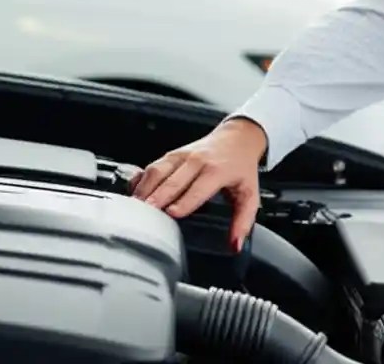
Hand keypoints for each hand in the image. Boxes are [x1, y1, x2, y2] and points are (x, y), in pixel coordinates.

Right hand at [130, 116, 267, 251]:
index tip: (172, 214)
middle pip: (171, 181)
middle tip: (145, 217)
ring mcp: (180, 156)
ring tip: (135, 209)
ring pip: (157, 172)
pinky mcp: (170, 155)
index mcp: (216, 171)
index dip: (183, 202)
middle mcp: (196, 161)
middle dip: (157, 199)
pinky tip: (134, 194)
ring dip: (144, 190)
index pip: (197, 189)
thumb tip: (235, 244)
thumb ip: (243, 221)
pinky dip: (140, 180)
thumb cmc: (241, 167)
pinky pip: (151, 166)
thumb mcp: (249, 195)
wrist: (237, 138)